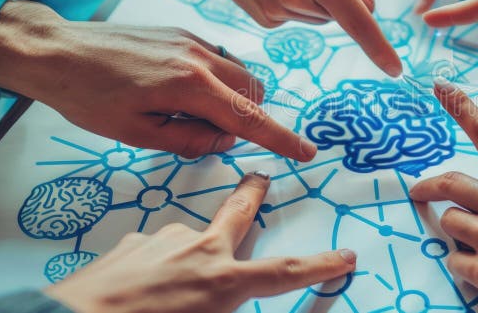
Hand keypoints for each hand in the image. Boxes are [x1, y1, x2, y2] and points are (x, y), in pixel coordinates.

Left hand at [0, 1, 317, 160]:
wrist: (55, 50)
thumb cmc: (88, 97)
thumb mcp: (136, 132)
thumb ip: (190, 139)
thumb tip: (225, 138)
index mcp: (190, 86)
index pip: (249, 118)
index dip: (281, 139)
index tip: (306, 152)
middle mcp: (200, 58)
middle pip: (254, 90)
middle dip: (248, 115)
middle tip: (208, 131)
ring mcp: (192, 40)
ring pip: (239, 72)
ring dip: (232, 96)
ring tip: (187, 110)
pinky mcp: (181, 31)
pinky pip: (218, 58)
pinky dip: (215, 79)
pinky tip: (177, 87)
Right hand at [19, 0, 401, 76]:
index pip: (356, 19)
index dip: (378, 47)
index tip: (396, 69)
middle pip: (341, 18)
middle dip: (352, 4)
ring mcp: (276, 11)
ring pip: (318, 20)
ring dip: (321, 3)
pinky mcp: (262, 19)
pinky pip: (295, 20)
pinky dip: (296, 6)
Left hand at [44, 171, 356, 312]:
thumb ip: (220, 303)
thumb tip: (224, 298)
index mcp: (222, 280)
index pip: (284, 272)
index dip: (320, 265)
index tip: (345, 256)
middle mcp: (199, 252)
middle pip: (238, 212)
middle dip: (253, 194)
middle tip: (260, 178)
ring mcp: (164, 241)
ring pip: (187, 240)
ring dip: (186, 253)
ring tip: (164, 287)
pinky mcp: (132, 242)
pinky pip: (152, 251)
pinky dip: (152, 264)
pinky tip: (135, 286)